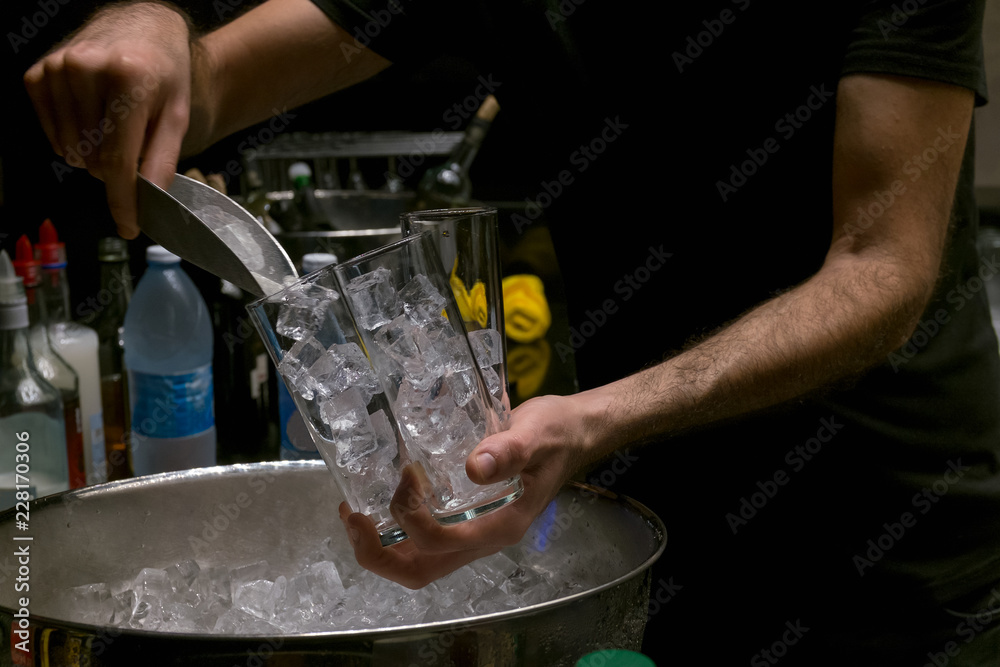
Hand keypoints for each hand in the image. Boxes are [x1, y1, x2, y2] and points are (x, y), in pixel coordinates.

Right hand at [23, 2, 194, 237]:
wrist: (142, 27)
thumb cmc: (165, 74)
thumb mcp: (177, 115)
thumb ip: (162, 157)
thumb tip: (147, 197)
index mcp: (129, 81)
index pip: (119, 159)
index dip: (123, 200)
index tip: (129, 226)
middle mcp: (86, 70)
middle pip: (94, 159)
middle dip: (116, 168)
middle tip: (133, 144)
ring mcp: (57, 70)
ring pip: (72, 151)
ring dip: (95, 153)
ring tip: (115, 124)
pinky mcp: (39, 75)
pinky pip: (54, 134)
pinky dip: (74, 138)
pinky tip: (92, 116)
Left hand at [339, 394, 589, 588]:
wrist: (572, 433)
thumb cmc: (556, 434)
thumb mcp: (536, 434)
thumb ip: (509, 450)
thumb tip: (475, 467)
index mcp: (501, 526)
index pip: (443, 543)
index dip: (411, 517)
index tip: (405, 474)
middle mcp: (484, 538)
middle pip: (422, 570)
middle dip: (380, 554)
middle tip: (354, 516)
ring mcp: (473, 531)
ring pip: (419, 561)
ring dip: (381, 547)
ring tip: (354, 514)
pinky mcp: (466, 517)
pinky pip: (424, 540)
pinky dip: (394, 530)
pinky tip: (377, 498)